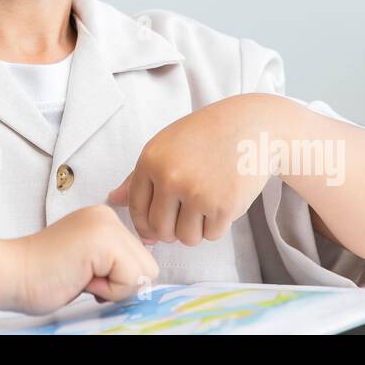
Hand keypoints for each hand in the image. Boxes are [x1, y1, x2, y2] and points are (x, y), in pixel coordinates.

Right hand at [7, 205, 160, 313]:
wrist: (12, 273)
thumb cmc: (43, 277)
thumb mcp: (90, 263)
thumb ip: (114, 264)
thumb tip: (143, 281)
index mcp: (104, 220)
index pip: (140, 259)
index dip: (118, 279)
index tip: (87, 275)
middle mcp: (108, 216)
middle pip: (147, 266)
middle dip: (120, 283)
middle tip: (85, 278)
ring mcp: (107, 225)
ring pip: (144, 273)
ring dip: (115, 288)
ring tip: (82, 278)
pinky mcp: (104, 240)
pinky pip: (131, 278)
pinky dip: (109, 290)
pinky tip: (81, 279)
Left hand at [107, 95, 278, 246]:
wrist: (251, 127)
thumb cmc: (206, 135)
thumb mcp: (166, 146)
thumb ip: (137, 177)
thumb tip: (112, 200)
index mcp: (150, 160)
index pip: (136, 208)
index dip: (144, 224)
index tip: (154, 228)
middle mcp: (170, 177)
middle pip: (160, 229)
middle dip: (171, 230)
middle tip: (185, 215)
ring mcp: (197, 192)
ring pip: (186, 238)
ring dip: (195, 230)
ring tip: (204, 207)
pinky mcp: (223, 206)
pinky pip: (211, 236)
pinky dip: (216, 226)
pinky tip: (221, 203)